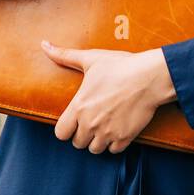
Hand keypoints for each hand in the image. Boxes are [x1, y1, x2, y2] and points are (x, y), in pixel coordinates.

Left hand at [40, 40, 175, 152]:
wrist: (150, 77)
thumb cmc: (120, 66)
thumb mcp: (90, 59)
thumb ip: (64, 55)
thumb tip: (43, 44)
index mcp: (79, 107)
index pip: (60, 133)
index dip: (66, 128)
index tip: (74, 121)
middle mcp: (90, 123)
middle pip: (77, 143)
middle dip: (82, 134)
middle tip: (92, 121)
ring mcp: (108, 132)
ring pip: (95, 149)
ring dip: (98, 140)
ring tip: (104, 126)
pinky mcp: (125, 137)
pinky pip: (113, 151)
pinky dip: (114, 143)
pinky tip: (117, 129)